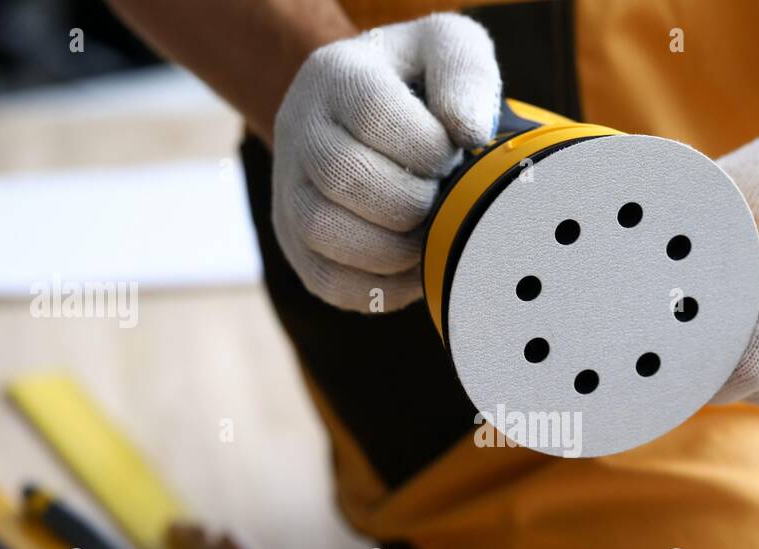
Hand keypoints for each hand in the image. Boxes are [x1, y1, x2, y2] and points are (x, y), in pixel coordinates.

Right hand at [272, 13, 500, 312]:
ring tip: (427, 238)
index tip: (451, 156)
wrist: (371, 118)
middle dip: (409, 201)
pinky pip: (325, 280)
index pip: (373, 112)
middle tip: (440, 201)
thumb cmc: (420, 84)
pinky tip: (412, 271)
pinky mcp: (293, 240)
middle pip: (342, 175)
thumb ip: (466, 76)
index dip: (424, 146)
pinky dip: (377, 287)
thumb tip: (470, 132)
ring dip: (391, 249)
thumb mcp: (450, 51)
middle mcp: (300, 128)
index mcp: (338, 75)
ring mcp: (288, 188)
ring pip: (322, 231)